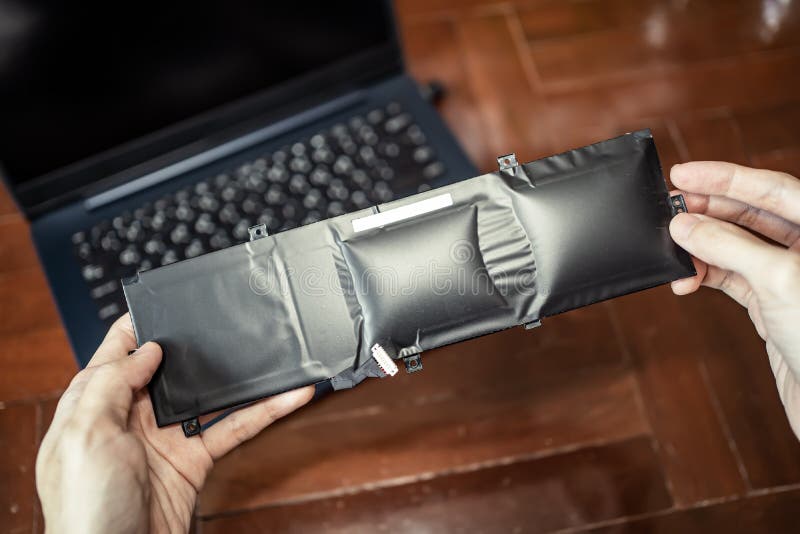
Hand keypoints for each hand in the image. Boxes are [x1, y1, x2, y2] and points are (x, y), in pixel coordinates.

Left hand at [36, 314, 313, 533]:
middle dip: (193, 345)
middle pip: (165, 370)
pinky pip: (232, 429)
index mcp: (92, 407)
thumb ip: (111, 385)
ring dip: (238, 378)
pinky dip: (262, 412)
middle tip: (222, 319)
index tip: (164, 301)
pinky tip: (288, 397)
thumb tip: (144, 350)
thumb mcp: (85, 435)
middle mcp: (128, 420)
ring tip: (267, 354)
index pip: (113, 355)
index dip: (137, 327)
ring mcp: (163, 441)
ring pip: (207, 397)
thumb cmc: (87, 511)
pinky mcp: (193, 462)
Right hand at [668, 161, 799, 436]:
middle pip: (750, 214)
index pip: (772, 188)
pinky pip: (729, 277)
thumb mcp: (778, 280)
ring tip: (673, 252)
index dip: (725, 177)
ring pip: (735, 246)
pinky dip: (704, 276)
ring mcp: (787, 277)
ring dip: (700, 248)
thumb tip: (684, 224)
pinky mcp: (771, 304)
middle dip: (707, 211)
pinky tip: (685, 280)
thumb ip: (728, 246)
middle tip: (669, 210)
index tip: (682, 173)